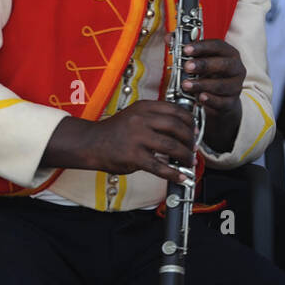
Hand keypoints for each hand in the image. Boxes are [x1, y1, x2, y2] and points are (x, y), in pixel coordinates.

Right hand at [42, 101, 194, 181]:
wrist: (89, 142)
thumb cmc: (115, 131)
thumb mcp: (135, 115)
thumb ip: (155, 118)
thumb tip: (182, 130)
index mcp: (144, 107)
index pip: (176, 110)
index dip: (190, 122)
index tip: (195, 130)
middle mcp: (141, 120)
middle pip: (177, 127)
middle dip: (190, 140)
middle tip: (194, 148)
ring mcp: (137, 137)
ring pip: (171, 146)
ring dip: (185, 156)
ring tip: (190, 162)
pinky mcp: (133, 156)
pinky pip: (159, 166)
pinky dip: (173, 173)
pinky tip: (180, 177)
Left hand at [181, 38, 246, 150]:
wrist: (220, 99)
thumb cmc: (208, 74)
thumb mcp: (198, 60)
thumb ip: (184, 48)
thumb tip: (168, 37)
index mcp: (229, 53)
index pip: (218, 46)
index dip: (202, 47)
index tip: (186, 49)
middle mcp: (236, 68)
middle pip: (224, 64)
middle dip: (204, 64)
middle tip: (186, 67)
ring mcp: (235, 86)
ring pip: (222, 85)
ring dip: (203, 84)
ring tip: (185, 85)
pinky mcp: (232, 102)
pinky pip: (223, 102)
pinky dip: (211, 100)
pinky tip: (200, 98)